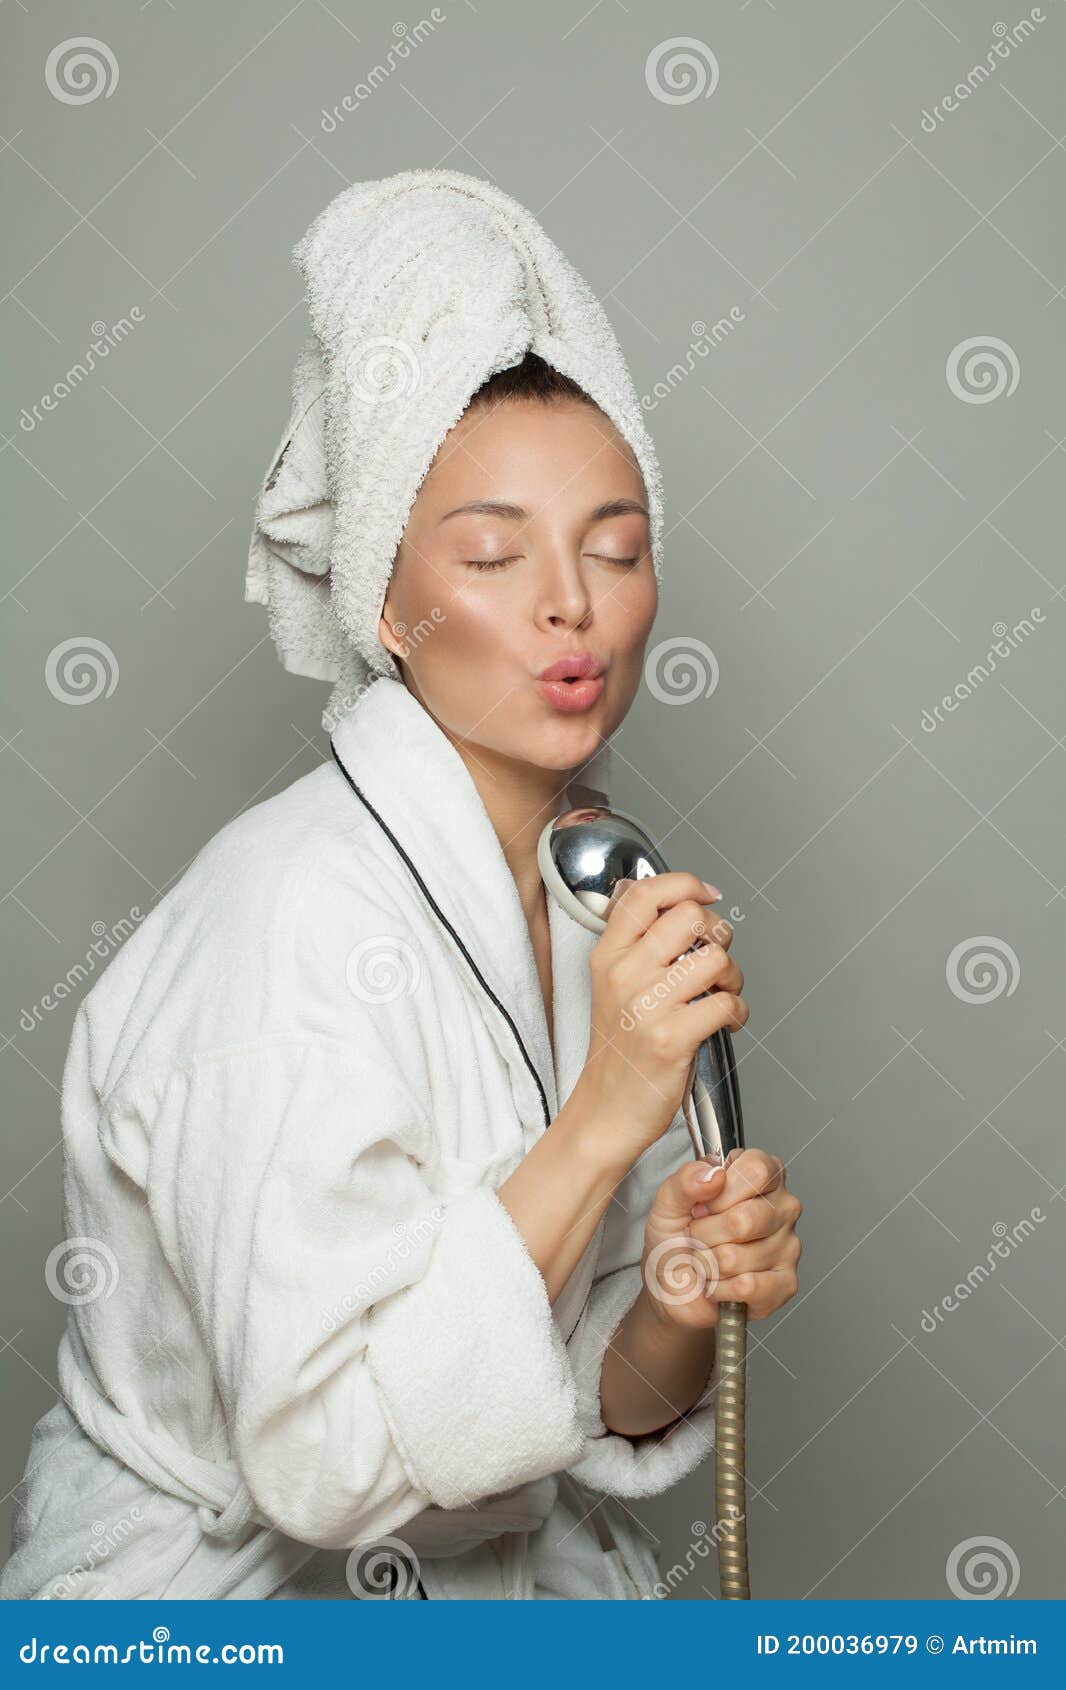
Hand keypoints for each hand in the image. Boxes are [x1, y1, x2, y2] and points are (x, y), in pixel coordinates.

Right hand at [575, 872, 747, 1160]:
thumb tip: (689, 907)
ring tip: (721, 995)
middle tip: (713, 961)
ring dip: (733, 978)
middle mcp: (623, 975)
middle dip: (718, 935)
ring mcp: (646, 1007)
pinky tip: (725, 1024)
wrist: (606, 1110)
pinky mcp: (670, 1040)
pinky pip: (726, 1005)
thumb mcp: (615, 985)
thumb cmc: (621, 1050)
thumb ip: (643, 946)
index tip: (707, 894)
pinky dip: (737, 1014)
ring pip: (716, 959)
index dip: (685, 884)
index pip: (645, 894)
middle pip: (690, 917)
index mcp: (608, 955)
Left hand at [640, 1148, 802, 1329]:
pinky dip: (719, 1288)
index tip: (701, 1206)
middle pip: (744, 1219)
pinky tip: (720, 1282)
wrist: (673, 1287)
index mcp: (761, 1176)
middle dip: (705, 1234)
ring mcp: (788, 1245)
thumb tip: (714, 1174)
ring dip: (708, 1263)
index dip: (720, 1193)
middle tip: (698, 1235)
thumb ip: (685, 1180)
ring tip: (708, 1259)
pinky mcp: (786, 1283)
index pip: (756, 1170)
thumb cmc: (676, 1239)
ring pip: (737, 1257)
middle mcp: (782, 1206)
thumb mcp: (668, 1202)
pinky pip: (747, 1286)